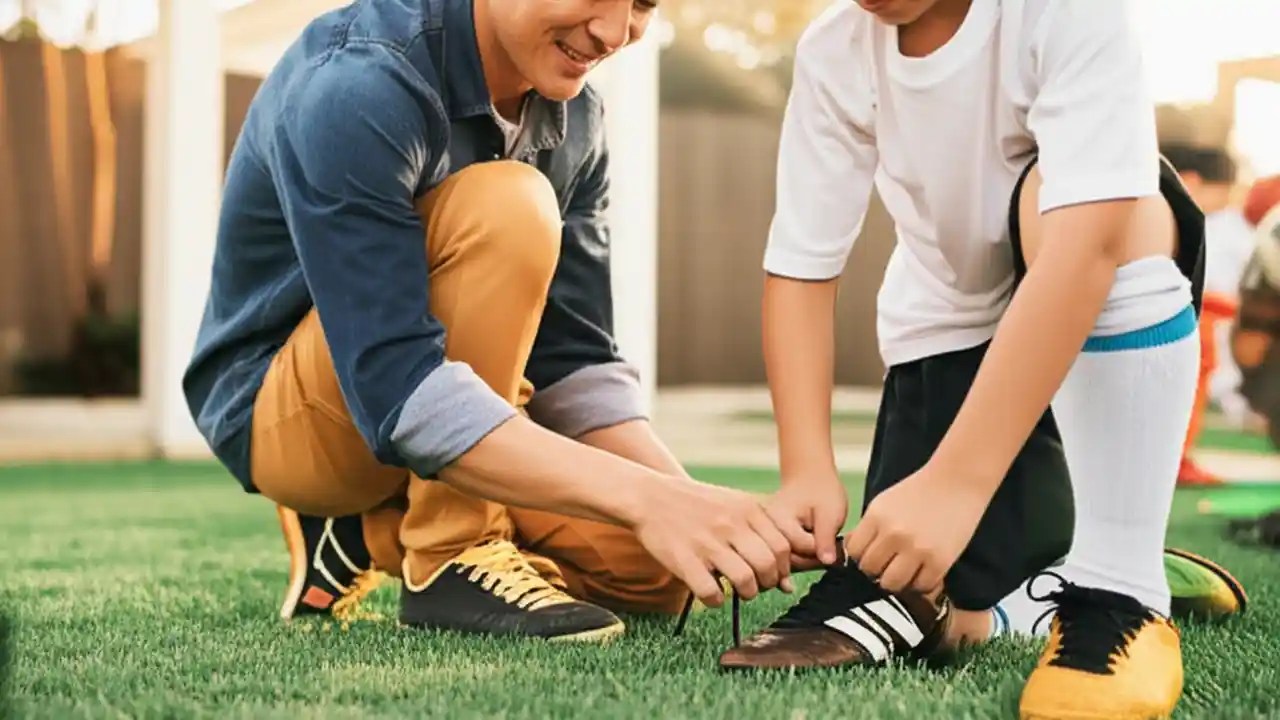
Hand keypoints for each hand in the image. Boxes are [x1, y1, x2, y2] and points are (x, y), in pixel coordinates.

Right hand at [630, 478, 812, 607]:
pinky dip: (716, 601)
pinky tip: (712, 593)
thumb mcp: (735, 507)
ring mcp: (707, 543)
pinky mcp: (684, 560)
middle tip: (757, 584)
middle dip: (768, 583)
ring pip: (745, 581)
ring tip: (739, 590)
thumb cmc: (699, 506)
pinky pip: (711, 593)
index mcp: (747, 509)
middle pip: (768, 566)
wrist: (650, 497)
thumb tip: (790, 584)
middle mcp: (730, 524)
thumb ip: (765, 535)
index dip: (784, 567)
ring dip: (747, 594)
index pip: (784, 546)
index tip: (773, 571)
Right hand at [767, 474, 846, 569]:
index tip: (830, 545)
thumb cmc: (821, 491)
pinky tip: (809, 550)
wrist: (810, 477)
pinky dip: (797, 557)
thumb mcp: (830, 513)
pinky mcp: (767, 539)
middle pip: (785, 560)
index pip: (798, 549)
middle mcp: (764, 529)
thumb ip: (826, 539)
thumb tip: (827, 562)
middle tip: (826, 550)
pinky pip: (780, 557)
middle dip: (810, 560)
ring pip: (782, 562)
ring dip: (804, 560)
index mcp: (777, 519)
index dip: (818, 551)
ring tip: (818, 548)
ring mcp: (763, 535)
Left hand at [843, 463, 989, 594]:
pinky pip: (921, 587)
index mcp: (877, 517)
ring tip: (905, 572)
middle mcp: (894, 534)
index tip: (872, 555)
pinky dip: (921, 584)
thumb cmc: (919, 492)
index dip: (861, 557)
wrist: (957, 481)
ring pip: (892, 584)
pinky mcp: (940, 561)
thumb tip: (851, 554)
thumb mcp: (884, 504)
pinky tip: (923, 572)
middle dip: (876, 570)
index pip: (853, 552)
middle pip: (870, 570)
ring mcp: (917, 549)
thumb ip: (868, 528)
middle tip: (889, 565)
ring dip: (897, 581)